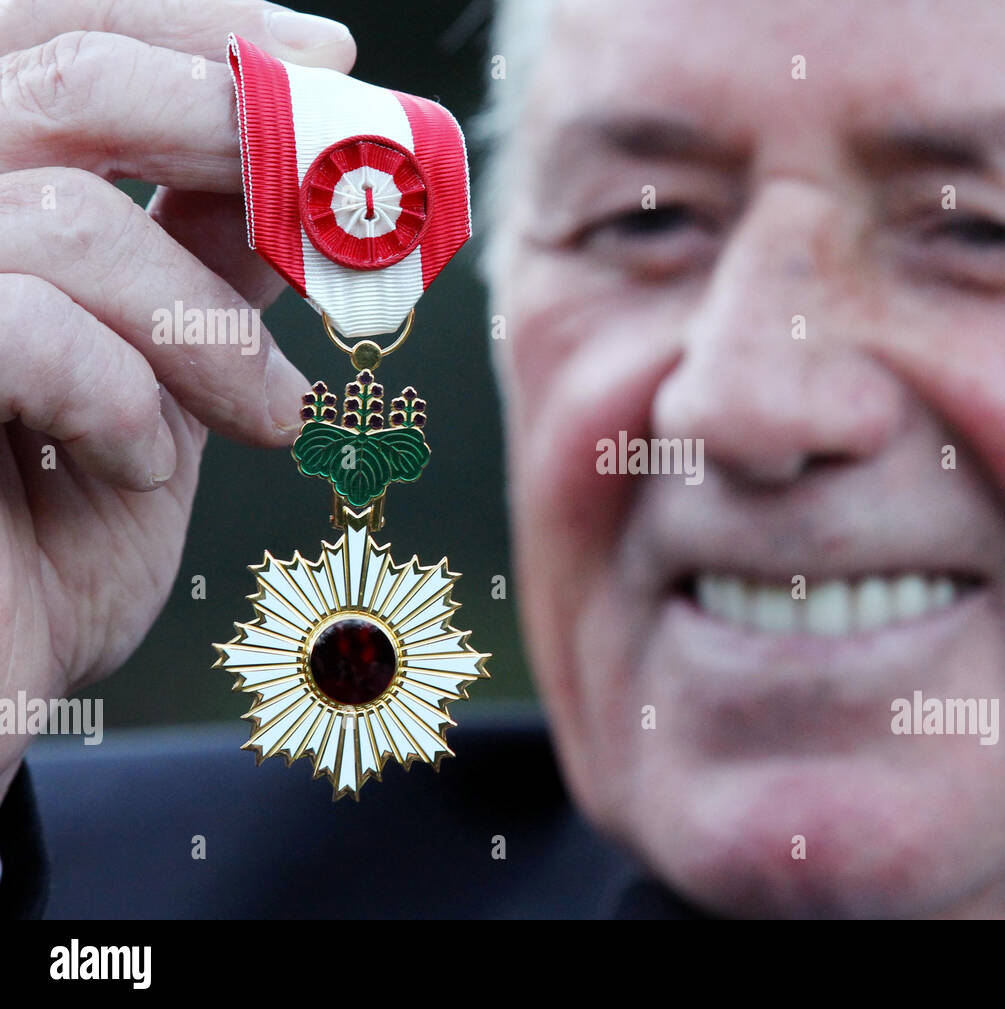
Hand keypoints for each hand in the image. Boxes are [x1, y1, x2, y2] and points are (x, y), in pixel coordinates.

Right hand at [0, 1, 355, 795]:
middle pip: (50, 72)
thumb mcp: (152, 392)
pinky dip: (116, 394)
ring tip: (274, 418)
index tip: (328, 60)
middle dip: (226, 125)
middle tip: (341, 204)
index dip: (186, 28)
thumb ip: (195, 275)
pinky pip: (19, 323)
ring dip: (208, 324)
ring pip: (58, 211)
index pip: (45, 33)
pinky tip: (136, 467)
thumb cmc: (45, 550)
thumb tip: (296, 183)